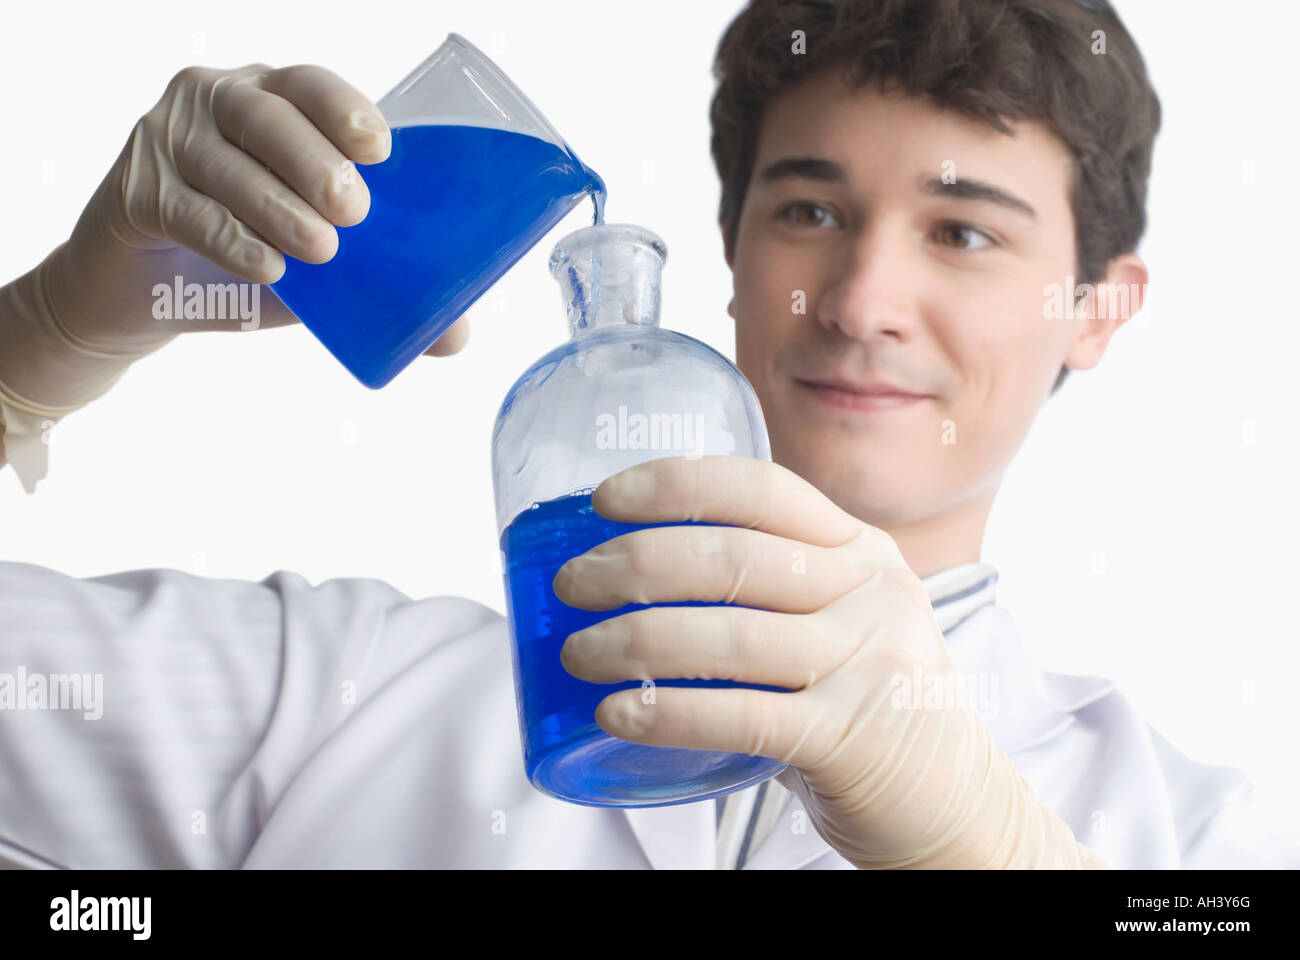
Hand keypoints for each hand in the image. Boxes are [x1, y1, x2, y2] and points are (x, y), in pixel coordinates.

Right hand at [42, 63, 466, 355]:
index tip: (380, 149)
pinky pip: (187, 211)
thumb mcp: (315, 266)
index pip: (309, 85)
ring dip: (276, 207)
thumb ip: (376, 282)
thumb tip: (456, 336)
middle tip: (355, 211)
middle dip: (315, 162)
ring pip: (225, 164)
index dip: (343, 109)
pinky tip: (266, 269)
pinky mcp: (135, 190)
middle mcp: (216, 103)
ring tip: (320, 250)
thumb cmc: (242, 258)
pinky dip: (230, 241)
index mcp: (273, 100)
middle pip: (266, 116)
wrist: (142, 295)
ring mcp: (167, 140)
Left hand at [552, 455, 1106, 868]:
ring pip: (729, 637)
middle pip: (734, 557)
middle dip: (635, 564)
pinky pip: (741, 715)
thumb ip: (772, 588)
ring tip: (577, 654)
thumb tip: (631, 574)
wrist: (954, 801)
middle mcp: (870, 593)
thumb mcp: (842, 618)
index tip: (604, 499)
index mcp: (860, 549)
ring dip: (633, 642)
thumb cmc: (867, 702)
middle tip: (571, 584)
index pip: (762, 489)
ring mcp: (867, 664)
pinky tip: (615, 713)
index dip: (675, 484)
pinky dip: (667, 712)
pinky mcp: (852, 738)